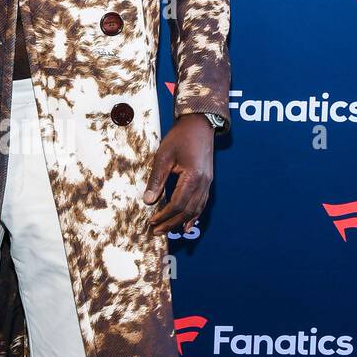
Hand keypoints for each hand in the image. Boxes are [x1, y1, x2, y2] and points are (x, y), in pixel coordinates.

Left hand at [142, 113, 214, 235]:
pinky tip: (187, 224)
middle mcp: (203, 183)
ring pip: (196, 210)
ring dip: (181, 222)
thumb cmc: (180, 137)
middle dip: (170, 223)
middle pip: (187, 211)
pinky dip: (194, 216)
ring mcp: (208, 183)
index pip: (177, 204)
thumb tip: (148, 201)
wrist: (200, 124)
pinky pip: (202, 204)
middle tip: (156, 232)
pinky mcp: (208, 181)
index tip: (151, 221)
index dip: (163, 215)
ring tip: (167, 230)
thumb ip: (157, 179)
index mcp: (193, 177)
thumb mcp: (164, 156)